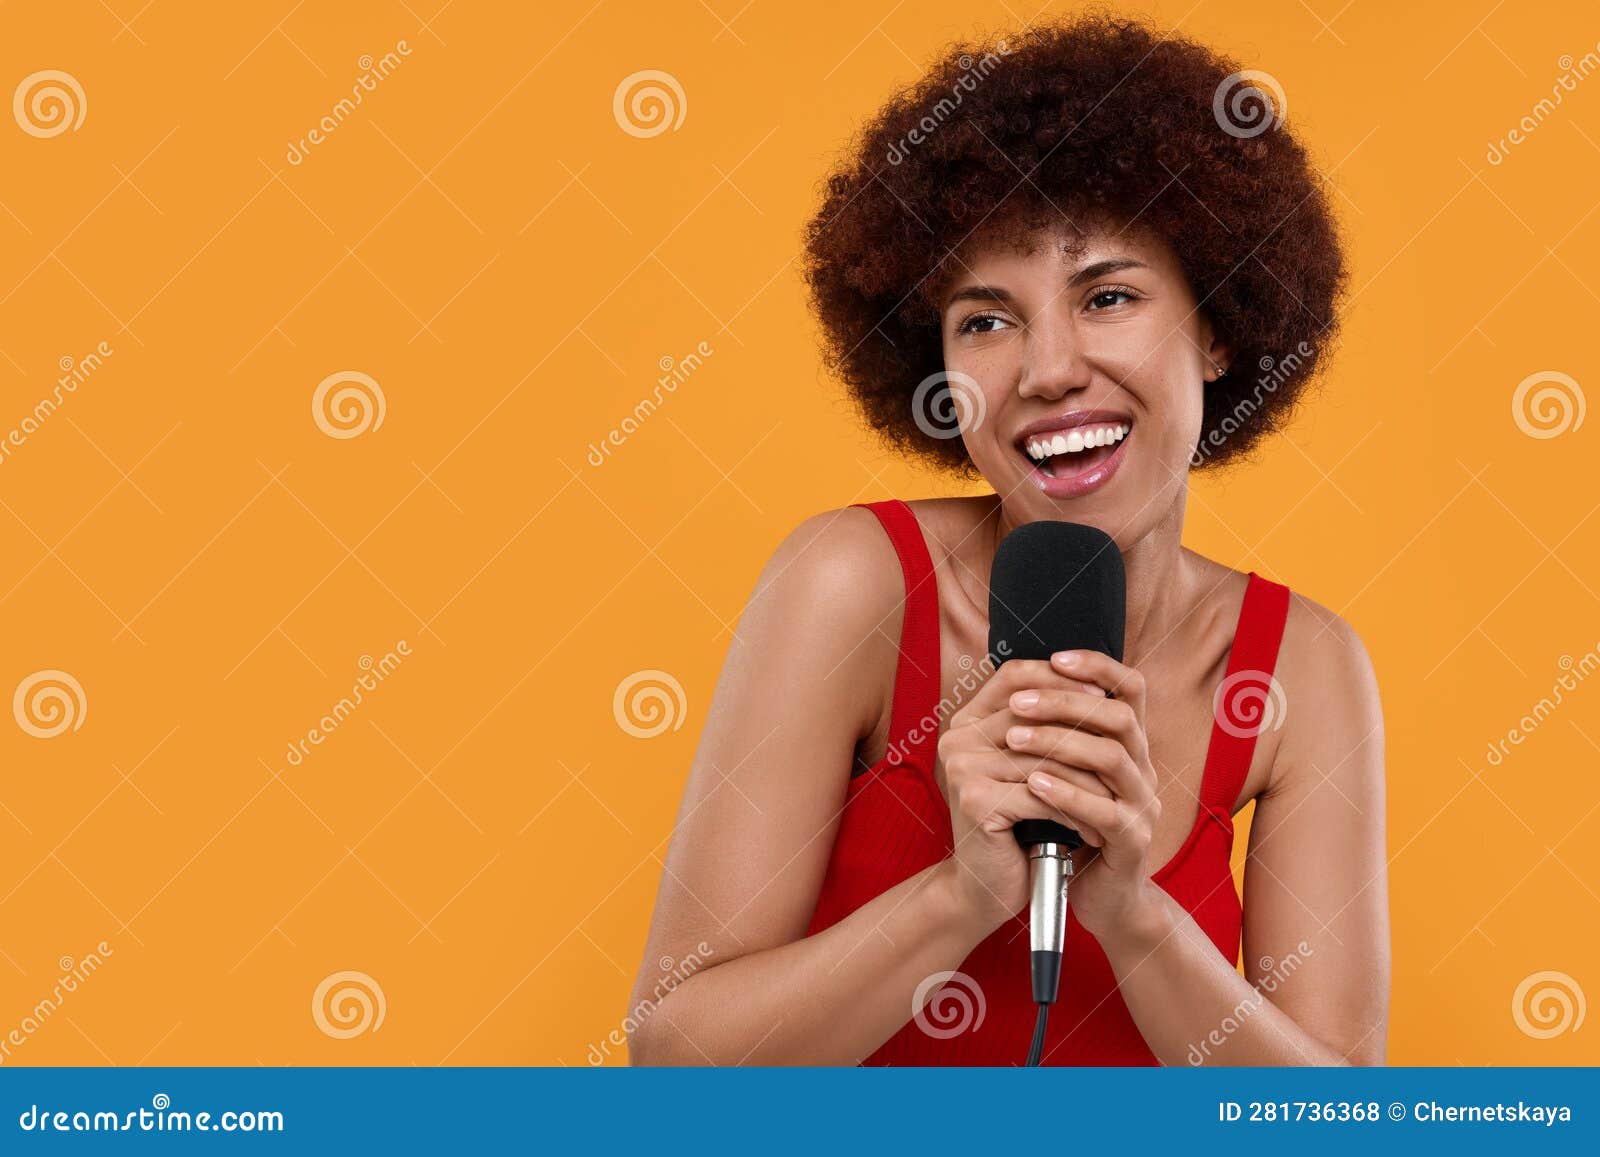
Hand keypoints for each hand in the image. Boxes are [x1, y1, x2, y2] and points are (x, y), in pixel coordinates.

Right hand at [935, 659, 1116, 935]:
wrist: (985, 886)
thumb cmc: (1013, 825)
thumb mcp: (1026, 769)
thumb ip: (1042, 729)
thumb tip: (1092, 682)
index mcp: (966, 722)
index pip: (1014, 675)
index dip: (1059, 677)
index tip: (1100, 692)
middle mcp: (957, 738)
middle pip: (1034, 714)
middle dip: (1084, 732)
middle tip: (1125, 750)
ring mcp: (962, 767)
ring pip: (1046, 759)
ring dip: (1088, 781)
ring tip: (1117, 798)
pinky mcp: (974, 799)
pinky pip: (1042, 795)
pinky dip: (1075, 812)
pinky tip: (1095, 829)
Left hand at [1003, 649, 1163, 941]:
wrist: (1104, 898)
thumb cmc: (1079, 830)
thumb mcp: (1071, 776)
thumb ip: (1060, 736)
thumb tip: (1019, 684)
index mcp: (1131, 747)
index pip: (1132, 689)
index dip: (1098, 667)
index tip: (1056, 656)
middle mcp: (1145, 769)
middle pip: (1119, 716)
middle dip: (1065, 702)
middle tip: (1016, 703)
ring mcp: (1143, 805)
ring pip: (1113, 757)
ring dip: (1059, 743)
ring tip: (1013, 739)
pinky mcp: (1133, 841)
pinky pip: (1105, 810)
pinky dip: (1066, 793)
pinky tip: (1032, 784)